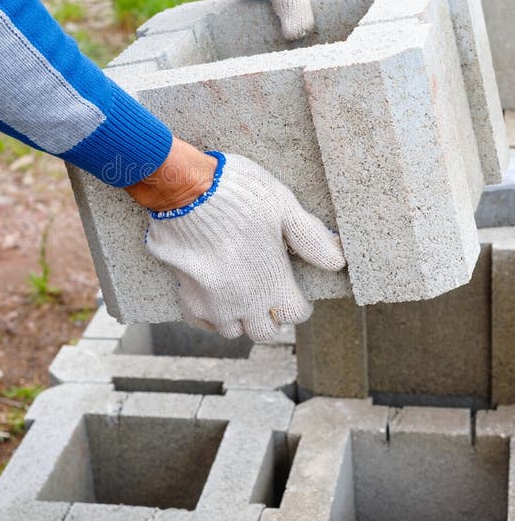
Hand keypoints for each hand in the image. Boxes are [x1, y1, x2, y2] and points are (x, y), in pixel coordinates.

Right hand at [143, 152, 345, 341]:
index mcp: (272, 282)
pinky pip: (201, 321)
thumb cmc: (237, 192)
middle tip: (270, 294)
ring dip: (241, 318)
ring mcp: (212, 301)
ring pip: (232, 330)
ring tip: (243, 295)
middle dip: (271, 316)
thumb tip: (336, 260)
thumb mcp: (283, 205)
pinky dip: (210, 315)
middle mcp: (243, 301)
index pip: (294, 314)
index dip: (298, 304)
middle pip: (265, 331)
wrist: (184, 189)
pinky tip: (215, 295)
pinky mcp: (185, 293)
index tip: (294, 291)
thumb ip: (310, 237)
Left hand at [195, 0, 355, 40]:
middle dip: (317, 15)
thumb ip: (293, 1)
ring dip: (292, 19)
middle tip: (310, 38)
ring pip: (297, 2)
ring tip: (288, 40)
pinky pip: (274, 4)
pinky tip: (267, 29)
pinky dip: (272, 16)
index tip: (338, 22)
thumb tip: (299, 35)